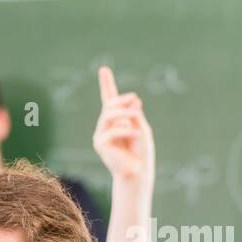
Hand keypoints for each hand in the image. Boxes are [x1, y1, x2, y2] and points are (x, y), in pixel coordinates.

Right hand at [93, 66, 154, 185]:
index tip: (103, 69)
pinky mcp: (100, 144)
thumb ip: (136, 114)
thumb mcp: (141, 127)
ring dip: (124, 112)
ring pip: (109, 114)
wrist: (137, 172)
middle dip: (122, 100)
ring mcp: (101, 135)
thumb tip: (134, 100)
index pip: (109, 99)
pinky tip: (136, 135)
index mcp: (116, 120)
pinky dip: (126, 131)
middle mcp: (106, 126)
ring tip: (136, 115)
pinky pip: (113, 130)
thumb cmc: (141, 152)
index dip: (106, 84)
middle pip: (110, 105)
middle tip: (136, 99)